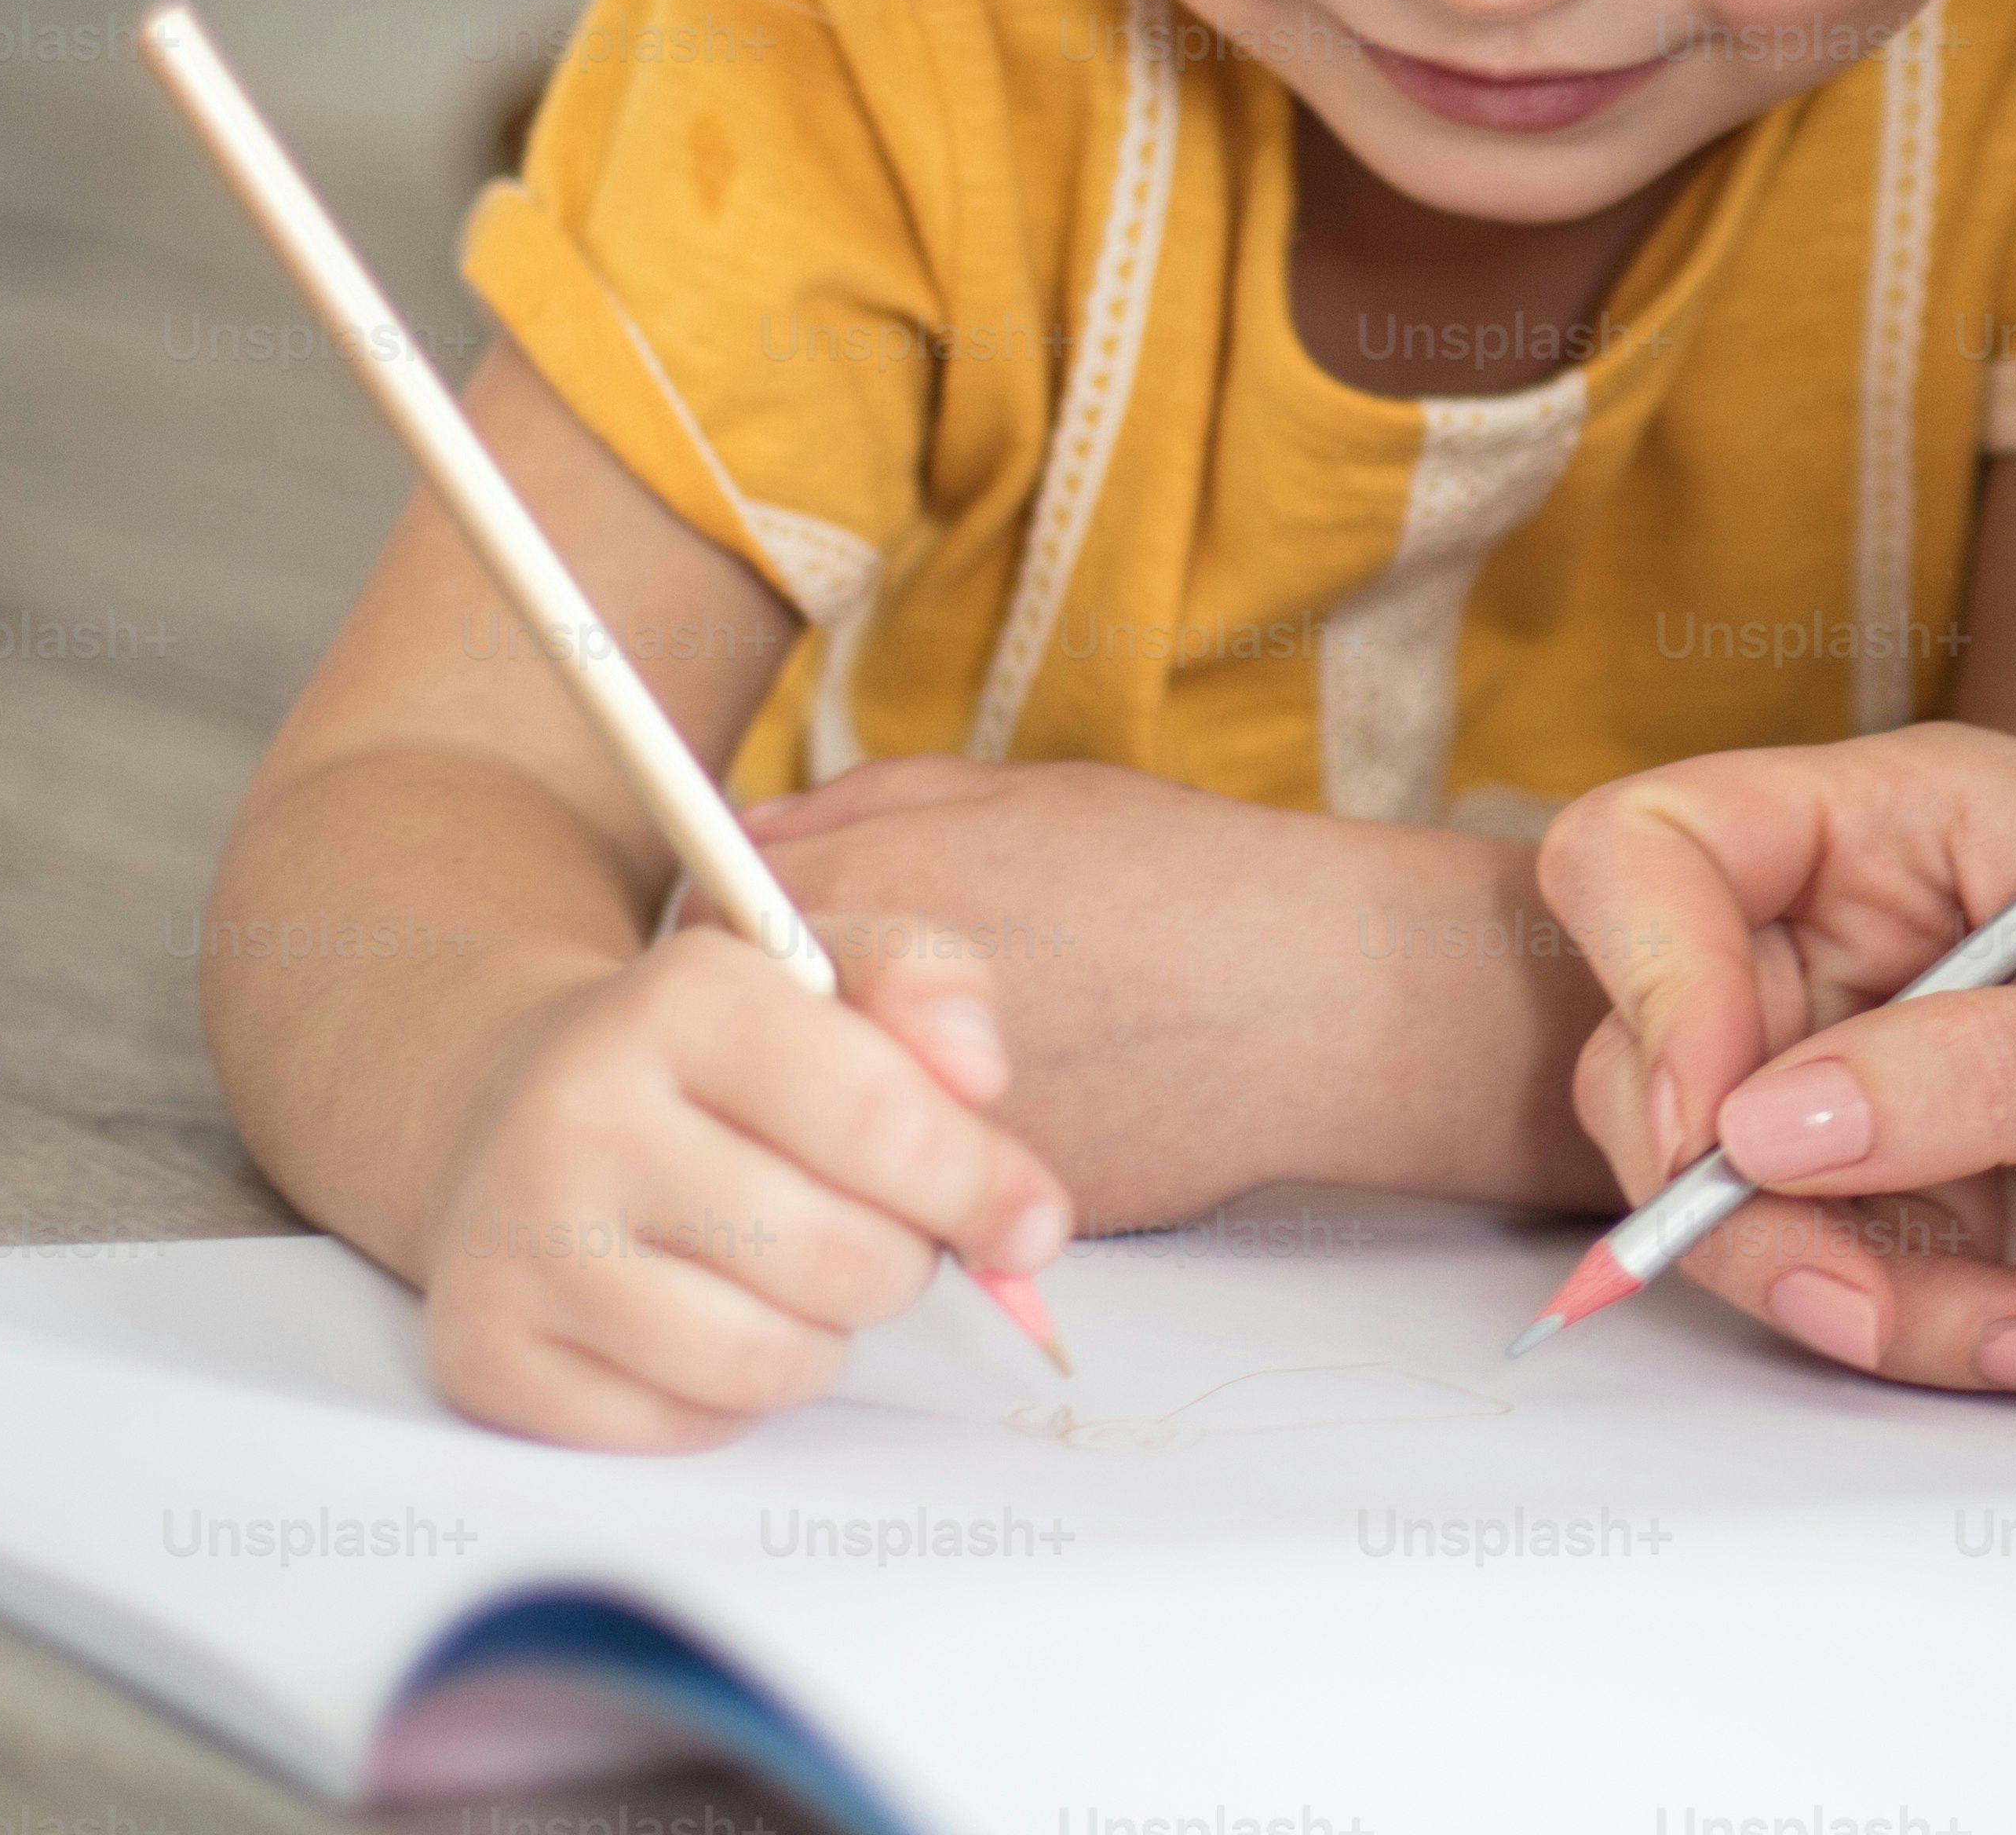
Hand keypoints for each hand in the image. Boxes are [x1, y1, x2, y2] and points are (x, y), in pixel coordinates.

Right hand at [416, 923, 1066, 1450]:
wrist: (505, 1112)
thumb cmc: (711, 1056)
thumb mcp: (823, 972)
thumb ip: (931, 990)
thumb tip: (982, 1079)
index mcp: (683, 999)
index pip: (880, 1117)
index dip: (980, 1184)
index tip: (1029, 1224)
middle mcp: (579, 1116)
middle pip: (842, 1257)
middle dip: (902, 1262)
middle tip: (879, 1231)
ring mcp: (518, 1245)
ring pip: (772, 1360)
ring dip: (827, 1336)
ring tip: (793, 1272)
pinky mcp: (491, 1358)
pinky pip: (692, 1425)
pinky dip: (735, 1393)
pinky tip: (705, 1317)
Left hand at [738, 755, 1574, 1225]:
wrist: (1313, 1001)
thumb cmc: (1184, 882)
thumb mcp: (1016, 793)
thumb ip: (862, 810)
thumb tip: (753, 843)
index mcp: (861, 894)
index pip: (702, 934)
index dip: (735, 945)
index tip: (774, 948)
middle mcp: (860, 1021)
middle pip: (735, 1052)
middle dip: (773, 1044)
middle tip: (844, 1025)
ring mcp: (906, 1134)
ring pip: (803, 1140)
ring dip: (833, 1121)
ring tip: (931, 1076)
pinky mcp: (964, 1221)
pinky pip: (890, 1202)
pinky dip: (915, 1176)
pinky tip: (1012, 1120)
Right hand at [1533, 724, 2015, 1398]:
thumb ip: (1982, 1069)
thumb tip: (1769, 1122)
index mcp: (1915, 829)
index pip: (1659, 849)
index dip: (1651, 976)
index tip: (1725, 1119)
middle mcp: (1867, 952)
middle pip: (1658, 1071)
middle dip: (1758, 1214)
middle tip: (1880, 1296)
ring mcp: (1879, 1096)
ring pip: (1743, 1224)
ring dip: (1890, 1314)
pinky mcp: (1919, 1221)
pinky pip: (1851, 1309)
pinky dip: (1962, 1354)